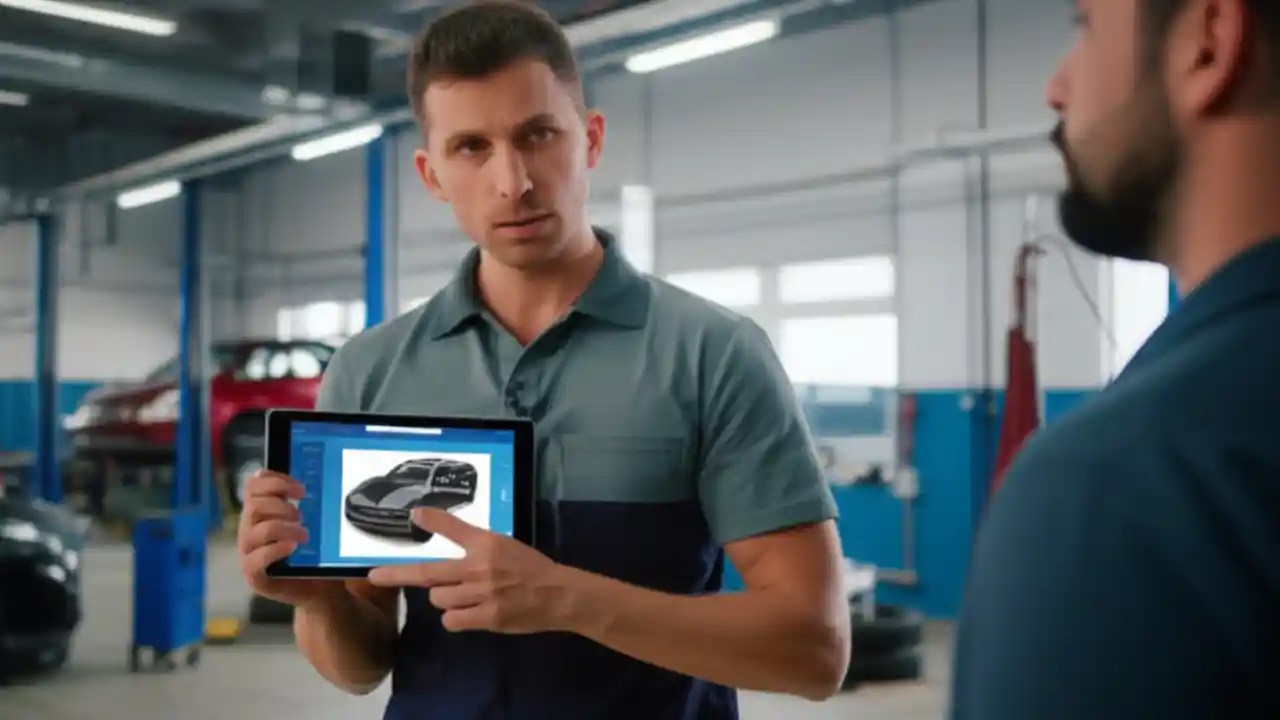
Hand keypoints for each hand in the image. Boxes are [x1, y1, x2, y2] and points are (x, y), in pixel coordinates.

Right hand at [236, 470, 347, 609]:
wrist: (322, 589)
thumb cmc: (317, 552)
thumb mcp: (314, 523)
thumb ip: (310, 502)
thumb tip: (320, 475)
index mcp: (260, 513)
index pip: (252, 486)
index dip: (274, 481)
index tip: (301, 489)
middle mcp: (249, 530)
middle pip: (253, 505)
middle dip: (280, 504)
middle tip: (302, 514)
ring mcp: (249, 554)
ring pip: (255, 530)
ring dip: (282, 527)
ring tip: (304, 534)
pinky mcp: (255, 577)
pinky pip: (254, 560)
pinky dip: (274, 550)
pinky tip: (292, 547)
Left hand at [366, 508, 574, 633]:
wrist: (557, 594)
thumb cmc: (530, 568)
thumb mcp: (504, 546)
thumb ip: (477, 547)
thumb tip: (448, 552)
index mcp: (487, 545)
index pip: (455, 529)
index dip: (435, 521)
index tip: (416, 515)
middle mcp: (480, 567)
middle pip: (428, 572)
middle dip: (397, 573)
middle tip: (375, 575)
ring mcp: (481, 594)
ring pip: (439, 599)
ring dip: (443, 598)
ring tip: (463, 595)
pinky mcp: (486, 617)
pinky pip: (452, 620)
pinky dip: (454, 618)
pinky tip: (467, 613)